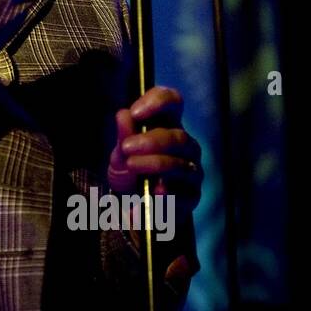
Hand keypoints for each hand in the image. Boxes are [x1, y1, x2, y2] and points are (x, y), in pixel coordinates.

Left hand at [108, 85, 202, 290]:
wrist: (133, 208)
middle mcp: (185, 147)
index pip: (173, 102)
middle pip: (178, 136)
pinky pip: (183, 193)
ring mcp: (191, 171)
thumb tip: (123, 114)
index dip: (158, 102)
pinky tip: (151, 192)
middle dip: (152, 141)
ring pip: (181, 164)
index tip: (136, 112)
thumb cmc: (130, 173)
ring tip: (131, 166)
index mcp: (167, 126)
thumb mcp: (119, 155)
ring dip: (154, 164)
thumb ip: (122, 136)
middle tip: (127, 147)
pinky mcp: (191, 197)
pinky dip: (165, 192)